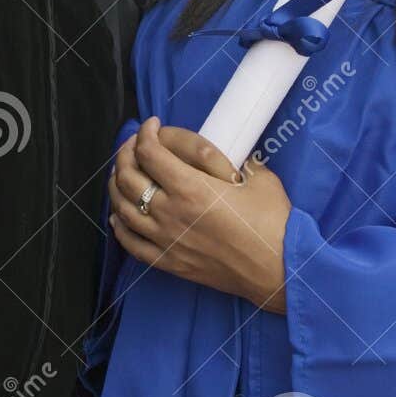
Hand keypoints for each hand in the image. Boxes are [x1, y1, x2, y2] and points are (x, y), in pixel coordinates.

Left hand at [108, 117, 290, 312]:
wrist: (278, 270)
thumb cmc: (272, 225)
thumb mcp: (260, 180)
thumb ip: (241, 162)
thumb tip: (235, 157)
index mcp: (190, 187)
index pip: (150, 153)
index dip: (145, 133)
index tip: (152, 126)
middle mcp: (170, 212)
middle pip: (128, 177)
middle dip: (125, 154)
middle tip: (134, 145)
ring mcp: (166, 239)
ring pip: (122, 208)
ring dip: (116, 186)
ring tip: (122, 174)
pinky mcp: (169, 262)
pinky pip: (131, 243)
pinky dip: (120, 226)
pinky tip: (119, 216)